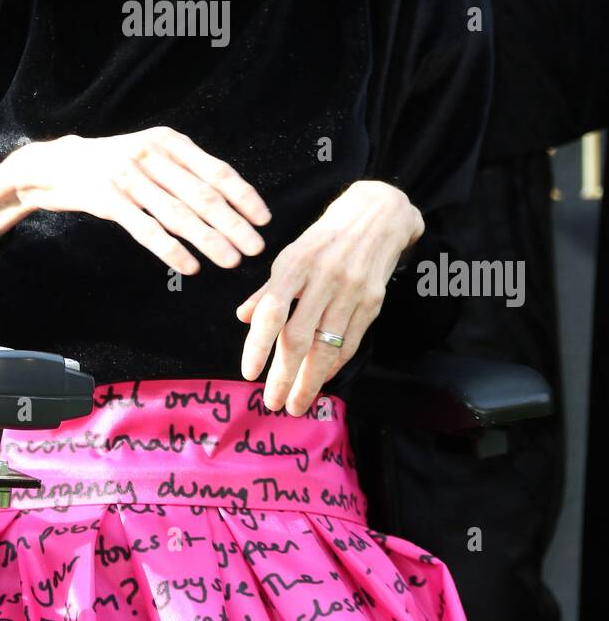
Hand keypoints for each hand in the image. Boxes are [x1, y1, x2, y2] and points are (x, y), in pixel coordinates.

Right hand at [0, 126, 270, 272]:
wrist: (60, 164)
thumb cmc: (117, 162)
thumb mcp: (152, 152)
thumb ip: (186, 168)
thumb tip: (233, 197)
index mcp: (169, 142)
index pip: (216, 171)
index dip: (243, 196)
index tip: (264, 219)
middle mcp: (151, 155)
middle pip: (202, 195)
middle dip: (234, 224)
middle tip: (256, 248)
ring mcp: (129, 177)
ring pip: (178, 215)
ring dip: (209, 240)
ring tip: (231, 261)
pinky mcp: (109, 200)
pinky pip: (147, 230)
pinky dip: (171, 249)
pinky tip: (190, 266)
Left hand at [235, 180, 423, 415]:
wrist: (377, 216)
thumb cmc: (325, 239)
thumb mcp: (290, 254)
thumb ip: (267, 289)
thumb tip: (244, 317)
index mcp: (295, 264)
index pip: (271, 311)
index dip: (258, 344)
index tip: (248, 373)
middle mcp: (323, 278)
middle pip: (300, 336)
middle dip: (284, 375)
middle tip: (272, 402)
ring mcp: (351, 291)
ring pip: (328, 346)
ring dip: (310, 380)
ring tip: (296, 403)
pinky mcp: (373, 301)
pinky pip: (350, 341)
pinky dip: (334, 365)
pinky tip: (322, 379)